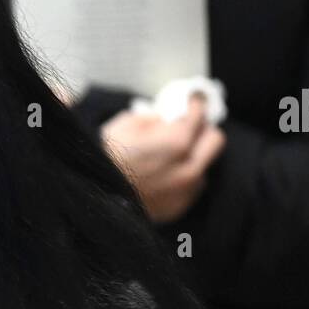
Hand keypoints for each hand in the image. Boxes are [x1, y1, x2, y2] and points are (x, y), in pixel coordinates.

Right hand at [101, 95, 225, 223]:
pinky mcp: (178, 208)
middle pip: (215, 140)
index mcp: (177, 141)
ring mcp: (185, 191)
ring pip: (204, 166)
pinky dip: (182, 178)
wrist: (93, 196)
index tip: (191, 100)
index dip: (195, 103)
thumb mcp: (126, 124)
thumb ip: (155, 117)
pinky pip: (191, 188)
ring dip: (193, 157)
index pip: (200, 114)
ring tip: (171, 156)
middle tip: (188, 127)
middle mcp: (189, 168)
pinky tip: (164, 176)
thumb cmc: (106, 157)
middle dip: (203, 130)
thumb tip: (167, 117)